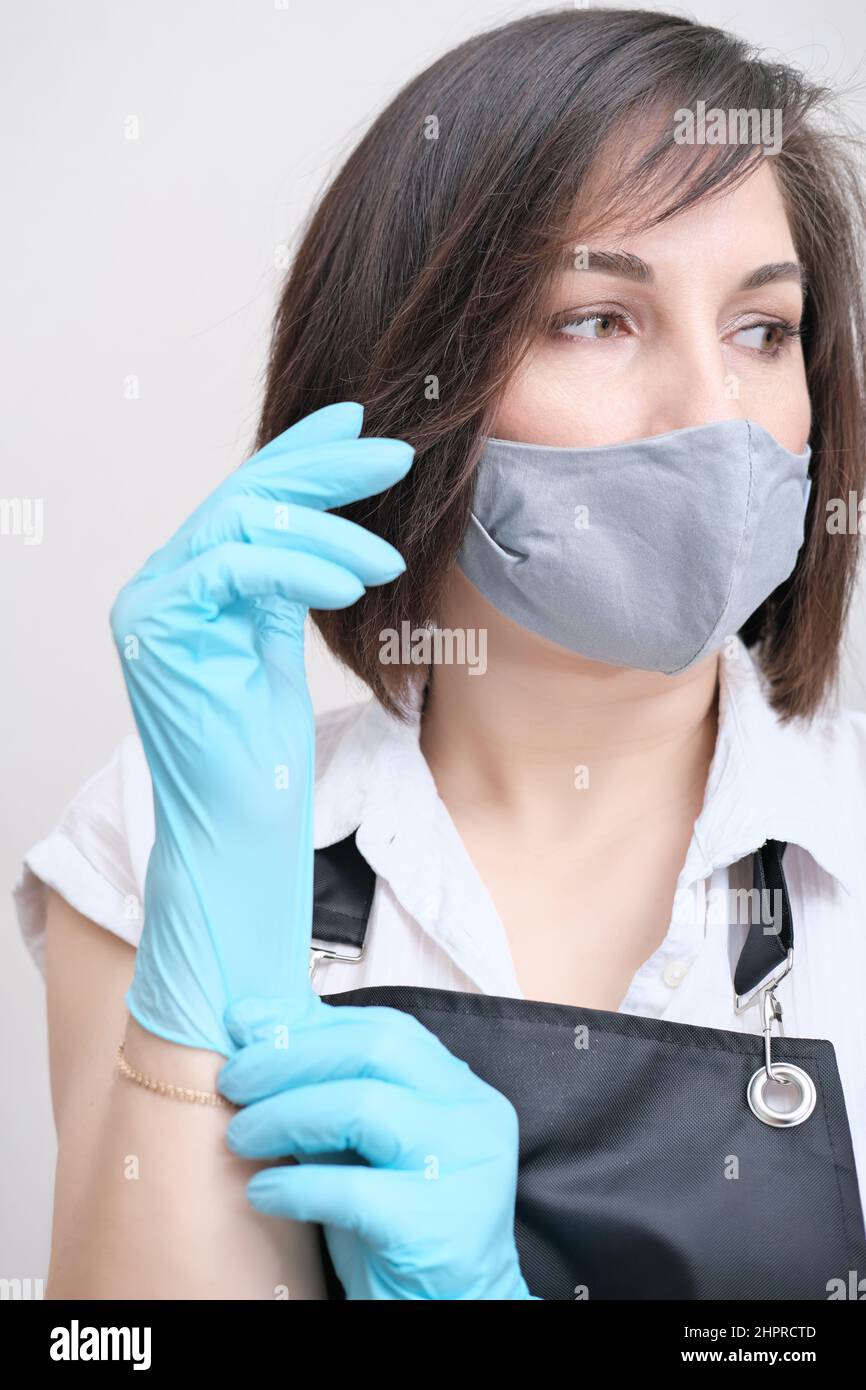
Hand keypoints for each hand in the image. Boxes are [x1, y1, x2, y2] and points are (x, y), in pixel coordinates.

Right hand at [109, 401, 412, 1055]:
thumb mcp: (279, 645)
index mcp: (193, 582)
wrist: (239, 829)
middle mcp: (165, 582)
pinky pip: (235, 567)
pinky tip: (353, 584)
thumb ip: (288, 579)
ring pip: (243, 521)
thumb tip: (327, 523)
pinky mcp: (158, 629)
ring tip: (391, 562)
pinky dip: (299, 566)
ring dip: (329, 531)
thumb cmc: (264, 753)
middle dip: (325, 468)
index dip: (302, 454)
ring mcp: (153, 603)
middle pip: (245, 494)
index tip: (358, 428)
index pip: (248, 497)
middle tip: (395, 454)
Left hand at [218, 994, 538, 1300]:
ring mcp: (466, 1169)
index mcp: (461, 1088)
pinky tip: (262, 1191)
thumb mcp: (360, 1145)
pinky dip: (296, 1185)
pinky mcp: (440, 1228)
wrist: (447, 1311)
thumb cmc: (397, 1224)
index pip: (387, 1028)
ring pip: (365, 1108)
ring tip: (241, 1135)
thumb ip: (322, 1087)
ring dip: (285, 1114)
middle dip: (292, 1056)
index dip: (311, 1024)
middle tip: (233, 1080)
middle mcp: (474, 1117)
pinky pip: (355, 1192)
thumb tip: (250, 1020)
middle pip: (377, 1050)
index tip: (246, 1029)